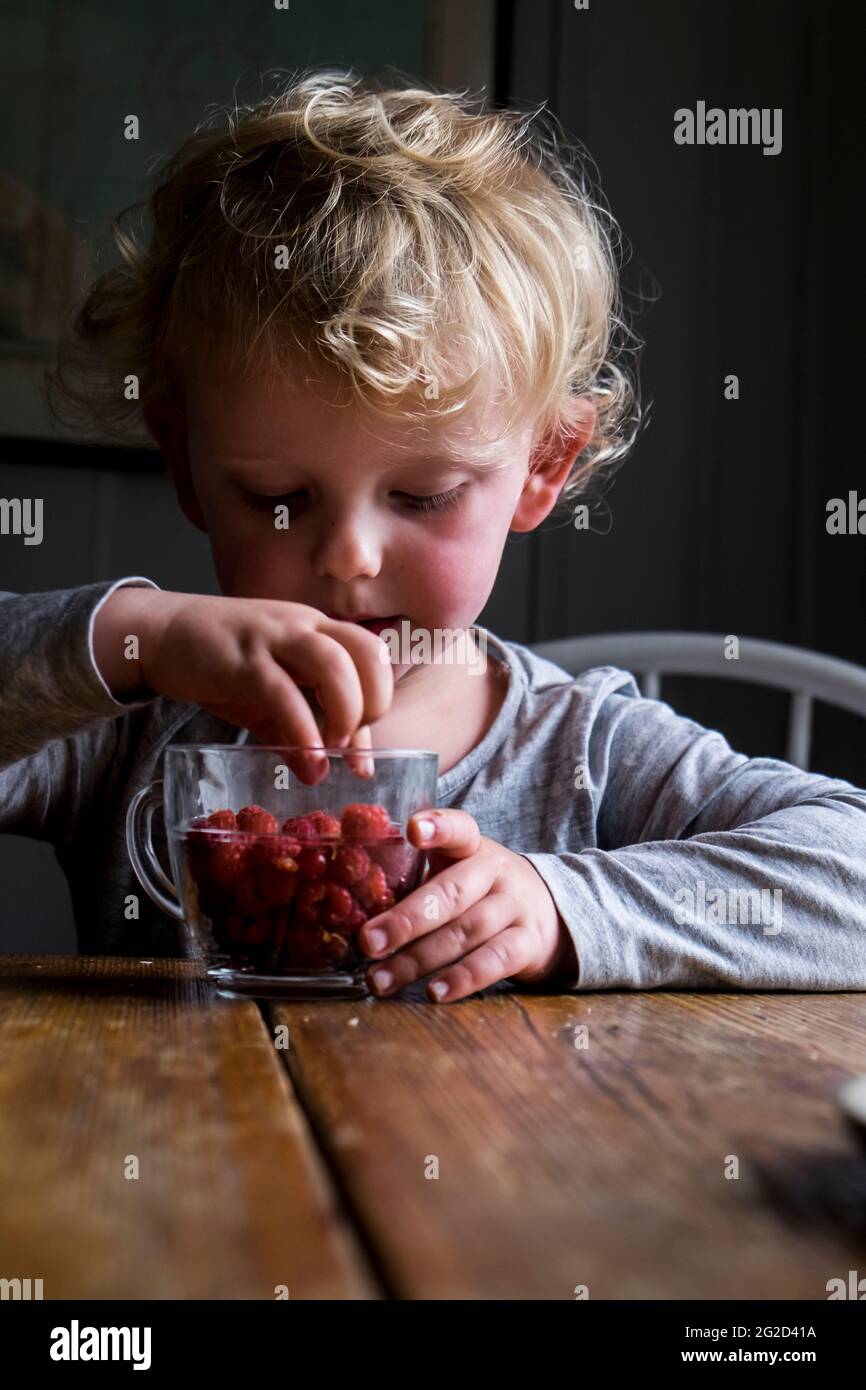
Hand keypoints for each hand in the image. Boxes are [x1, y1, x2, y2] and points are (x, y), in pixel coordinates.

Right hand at [93, 588, 392, 780]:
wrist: (159, 633)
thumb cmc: (220, 662)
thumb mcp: (267, 694)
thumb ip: (296, 728)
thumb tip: (318, 773)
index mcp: (317, 629)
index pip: (372, 653)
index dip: (379, 699)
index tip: (362, 746)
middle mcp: (303, 626)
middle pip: (367, 651)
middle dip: (373, 702)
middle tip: (350, 742)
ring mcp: (273, 638)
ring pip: (335, 663)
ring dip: (346, 712)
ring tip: (332, 749)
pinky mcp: (241, 659)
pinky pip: (283, 692)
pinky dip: (303, 729)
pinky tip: (304, 759)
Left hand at [359, 808, 578, 1002]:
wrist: (549, 914)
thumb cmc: (481, 892)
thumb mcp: (458, 871)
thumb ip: (417, 879)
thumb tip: (348, 908)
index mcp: (473, 847)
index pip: (460, 829)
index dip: (439, 827)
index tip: (413, 830)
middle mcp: (496, 872)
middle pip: (452, 893)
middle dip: (406, 920)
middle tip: (367, 941)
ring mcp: (515, 907)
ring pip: (466, 932)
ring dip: (419, 959)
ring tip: (381, 980)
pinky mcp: (527, 943)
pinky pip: (495, 961)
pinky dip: (463, 978)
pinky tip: (433, 992)